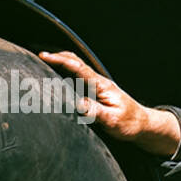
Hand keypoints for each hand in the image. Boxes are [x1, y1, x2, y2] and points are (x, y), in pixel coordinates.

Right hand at [37, 50, 180, 155]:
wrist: (143, 125)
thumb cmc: (129, 123)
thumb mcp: (112, 120)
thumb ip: (94, 112)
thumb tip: (76, 104)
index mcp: (101, 85)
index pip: (77, 67)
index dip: (60, 60)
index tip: (43, 56)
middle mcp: (98, 82)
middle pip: (75, 62)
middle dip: (56, 56)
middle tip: (38, 55)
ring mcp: (97, 86)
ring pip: (75, 69)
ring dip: (60, 63)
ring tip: (42, 63)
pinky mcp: (96, 93)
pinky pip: (77, 79)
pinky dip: (65, 74)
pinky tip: (56, 78)